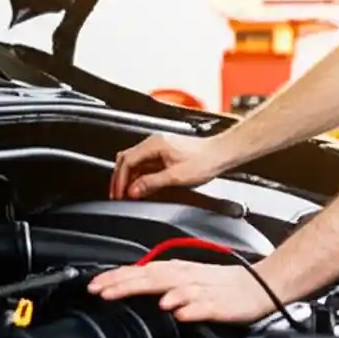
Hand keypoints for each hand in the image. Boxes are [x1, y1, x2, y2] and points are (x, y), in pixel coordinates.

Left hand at [87, 260, 275, 323]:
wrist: (262, 285)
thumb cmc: (225, 286)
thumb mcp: (188, 281)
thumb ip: (163, 284)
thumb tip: (136, 286)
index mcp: (177, 271)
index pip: (141, 271)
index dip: (116, 278)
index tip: (93, 285)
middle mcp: (186, 277)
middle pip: (149, 277)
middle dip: (122, 283)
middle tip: (98, 290)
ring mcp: (203, 290)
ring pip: (172, 287)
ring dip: (149, 290)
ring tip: (127, 294)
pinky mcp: (220, 304)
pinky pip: (202, 305)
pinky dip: (188, 306)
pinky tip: (176, 311)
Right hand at [109, 134, 226, 199]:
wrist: (221, 154)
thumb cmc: (204, 161)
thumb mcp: (175, 177)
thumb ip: (151, 183)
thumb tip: (133, 191)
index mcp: (154, 144)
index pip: (127, 161)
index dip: (120, 180)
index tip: (118, 194)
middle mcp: (154, 142)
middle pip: (127, 159)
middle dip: (120, 178)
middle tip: (117, 195)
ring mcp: (159, 146)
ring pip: (135, 161)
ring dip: (129, 177)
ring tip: (128, 193)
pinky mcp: (164, 152)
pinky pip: (145, 163)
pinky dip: (139, 175)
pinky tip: (141, 186)